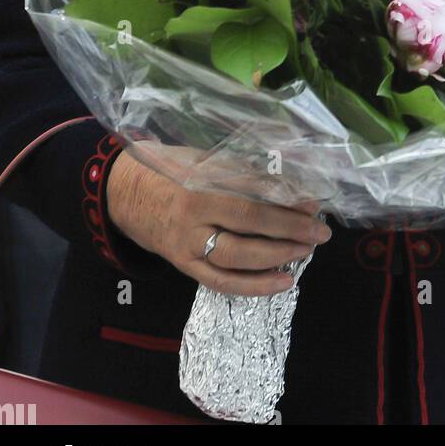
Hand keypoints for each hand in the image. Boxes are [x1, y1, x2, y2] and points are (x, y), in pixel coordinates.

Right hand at [105, 151, 331, 295]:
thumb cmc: (170, 169)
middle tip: (320, 231)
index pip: (252, 191)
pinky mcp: (183, 265)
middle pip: (250, 223)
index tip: (313, 201)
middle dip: (291, 228)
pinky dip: (254, 286)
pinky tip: (282, 282)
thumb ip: (241, 173)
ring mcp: (187, 243)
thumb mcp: (204, 159)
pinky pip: (221, 282)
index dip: (287, 198)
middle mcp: (193, 213)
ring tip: (306, 250)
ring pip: (238, 257)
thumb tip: (290, 186)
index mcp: (201, 179)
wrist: (124, 193)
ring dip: (278, 256)